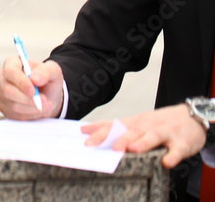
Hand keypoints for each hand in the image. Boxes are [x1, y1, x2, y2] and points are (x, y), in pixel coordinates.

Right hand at [0, 57, 63, 119]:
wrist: (47, 95)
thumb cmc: (47, 80)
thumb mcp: (53, 71)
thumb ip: (45, 71)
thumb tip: (35, 78)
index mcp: (11, 63)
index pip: (10, 72)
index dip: (20, 82)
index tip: (34, 91)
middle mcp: (2, 77)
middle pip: (8, 91)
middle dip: (28, 100)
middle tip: (45, 101)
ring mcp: (1, 93)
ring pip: (13, 106)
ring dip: (32, 109)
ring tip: (45, 106)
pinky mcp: (4, 107)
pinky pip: (15, 116)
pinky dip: (30, 116)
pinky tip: (38, 111)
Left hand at [82, 105, 205, 168]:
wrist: (191, 116)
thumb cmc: (158, 122)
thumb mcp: (136, 122)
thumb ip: (114, 127)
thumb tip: (87, 130)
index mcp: (135, 123)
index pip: (115, 126)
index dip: (101, 132)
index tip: (86, 140)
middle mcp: (148, 126)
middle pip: (132, 131)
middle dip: (119, 139)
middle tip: (109, 147)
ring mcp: (165, 133)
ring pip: (153, 137)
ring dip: (142, 143)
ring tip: (132, 149)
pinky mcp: (182, 143)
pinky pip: (177, 150)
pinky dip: (172, 156)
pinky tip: (166, 162)